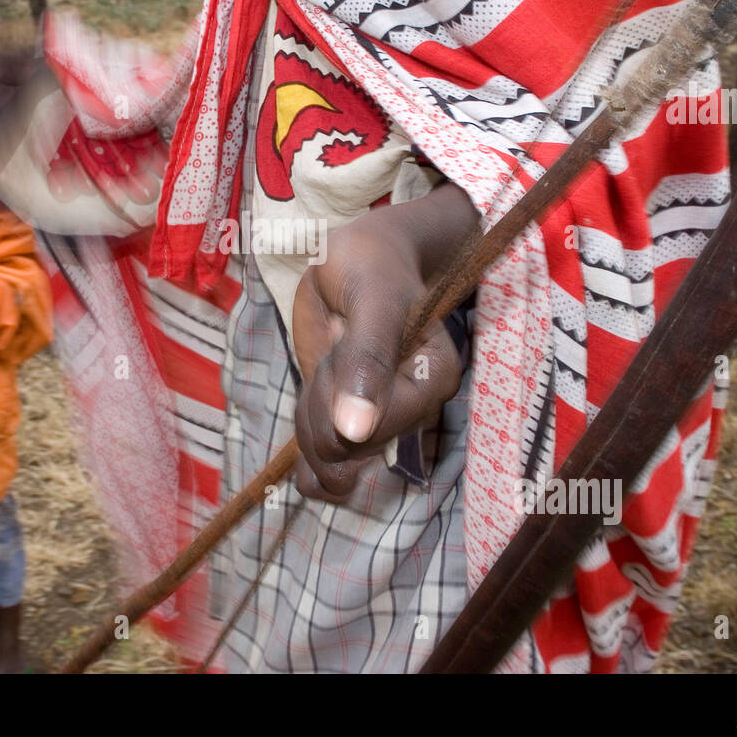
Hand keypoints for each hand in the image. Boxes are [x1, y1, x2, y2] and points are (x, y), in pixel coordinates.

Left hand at [290, 182, 478, 500]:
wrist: (360, 260)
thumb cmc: (371, 264)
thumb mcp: (370, 298)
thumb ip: (365, 358)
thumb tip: (356, 431)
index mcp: (432, 379)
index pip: (372, 428)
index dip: (335, 391)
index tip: (339, 335)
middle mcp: (414, 410)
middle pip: (347, 449)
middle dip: (318, 401)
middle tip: (331, 341)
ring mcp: (383, 422)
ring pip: (331, 462)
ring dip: (308, 417)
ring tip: (324, 362)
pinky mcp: (355, 428)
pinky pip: (330, 476)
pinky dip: (310, 469)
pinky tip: (304, 450)